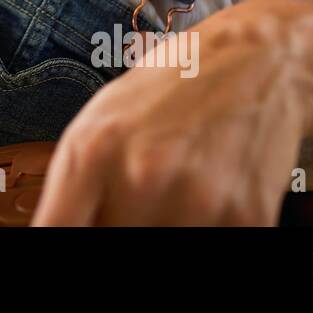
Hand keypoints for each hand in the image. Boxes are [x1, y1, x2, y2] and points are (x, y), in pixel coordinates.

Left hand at [32, 1, 312, 225]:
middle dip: (117, 228)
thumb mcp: (99, 120)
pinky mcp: (246, 217)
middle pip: (112, 246)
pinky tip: (207, 201)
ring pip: (159, 254)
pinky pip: (212, 249)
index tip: (73, 237)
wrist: (254, 58)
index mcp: (92, 150)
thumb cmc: (169, 88)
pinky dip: (204, 231)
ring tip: (170, 199)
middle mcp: (141, 176)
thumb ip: (72, 183)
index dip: (63, 242)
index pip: (58, 230)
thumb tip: (60, 230)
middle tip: (130, 207)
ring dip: (163, 232)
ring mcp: (196, 200)